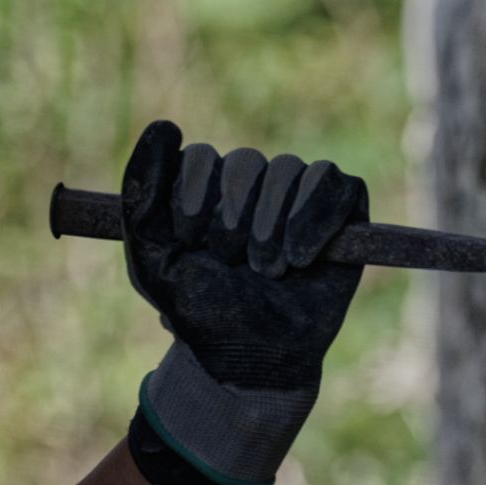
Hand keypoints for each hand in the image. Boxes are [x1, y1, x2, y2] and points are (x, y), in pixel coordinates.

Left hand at [120, 120, 366, 484]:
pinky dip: (314, 219)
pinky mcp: (343, 206)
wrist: (254, 357)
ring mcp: (298, 191)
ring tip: (268, 271)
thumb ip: (142, 193)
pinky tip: (300, 258)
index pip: (200, 159)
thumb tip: (164, 126)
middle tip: (234, 265)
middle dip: (234, 223)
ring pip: (288, 169)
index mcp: (205, 185)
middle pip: (244, 162)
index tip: (191, 246)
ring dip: (272, 227)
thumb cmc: (202, 309)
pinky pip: (334, 181)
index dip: (194, 204)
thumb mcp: (153, 257)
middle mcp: (252, 181)